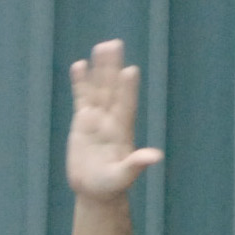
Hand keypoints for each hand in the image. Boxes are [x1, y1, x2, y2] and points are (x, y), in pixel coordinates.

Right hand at [66, 40, 163, 200]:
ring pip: (98, 89)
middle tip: (115, 45)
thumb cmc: (110, 186)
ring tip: (101, 46)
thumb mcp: (123, 177)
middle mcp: (111, 120)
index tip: (129, 71)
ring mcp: (97, 119)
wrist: (95, 190)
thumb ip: (136, 165)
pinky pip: (82, 98)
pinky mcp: (82, 122)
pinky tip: (79, 65)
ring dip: (99, 69)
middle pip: (112, 89)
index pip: (125, 105)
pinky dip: (81, 83)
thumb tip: (155, 157)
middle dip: (112, 68)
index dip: (127, 89)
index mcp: (122, 131)